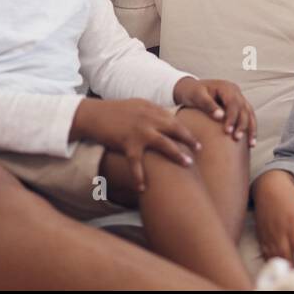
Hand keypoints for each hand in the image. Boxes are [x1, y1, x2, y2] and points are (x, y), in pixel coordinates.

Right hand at [71, 98, 200, 191]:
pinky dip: (139, 176)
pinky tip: (142, 187)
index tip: (197, 138)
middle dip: (189, 140)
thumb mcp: (138, 106)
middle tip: (200, 150)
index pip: (175, 120)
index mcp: (152, 110)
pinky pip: (136, 163)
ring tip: (188, 164)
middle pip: (175, 129)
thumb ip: (153, 113)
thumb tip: (168, 121)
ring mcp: (139, 131)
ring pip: (164, 144)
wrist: (94, 114)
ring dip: (177, 154)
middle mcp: (149, 119)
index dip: (187, 129)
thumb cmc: (116, 111)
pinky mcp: (127, 143)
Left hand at [173, 77, 256, 145]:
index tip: (227, 131)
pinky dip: (251, 129)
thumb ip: (208, 105)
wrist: (190, 89)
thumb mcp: (197, 96)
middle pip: (244, 108)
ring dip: (251, 129)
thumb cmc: (192, 92)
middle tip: (236, 138)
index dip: (232, 117)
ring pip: (249, 113)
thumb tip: (220, 117)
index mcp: (226, 87)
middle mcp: (235, 91)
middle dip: (242, 124)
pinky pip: (248, 117)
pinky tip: (251, 142)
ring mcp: (238, 98)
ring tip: (251, 144)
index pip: (233, 103)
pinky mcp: (238, 106)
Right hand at [252, 170, 293, 264]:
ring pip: (275, 257)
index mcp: (293, 225)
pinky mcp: (261, 235)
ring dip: (283, 266)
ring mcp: (269, 235)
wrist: (269, 186)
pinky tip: (278, 267)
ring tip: (290, 275)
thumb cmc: (290, 197)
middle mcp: (280, 232)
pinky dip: (271, 261)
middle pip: (286, 256)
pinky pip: (265, 253)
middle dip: (293, 268)